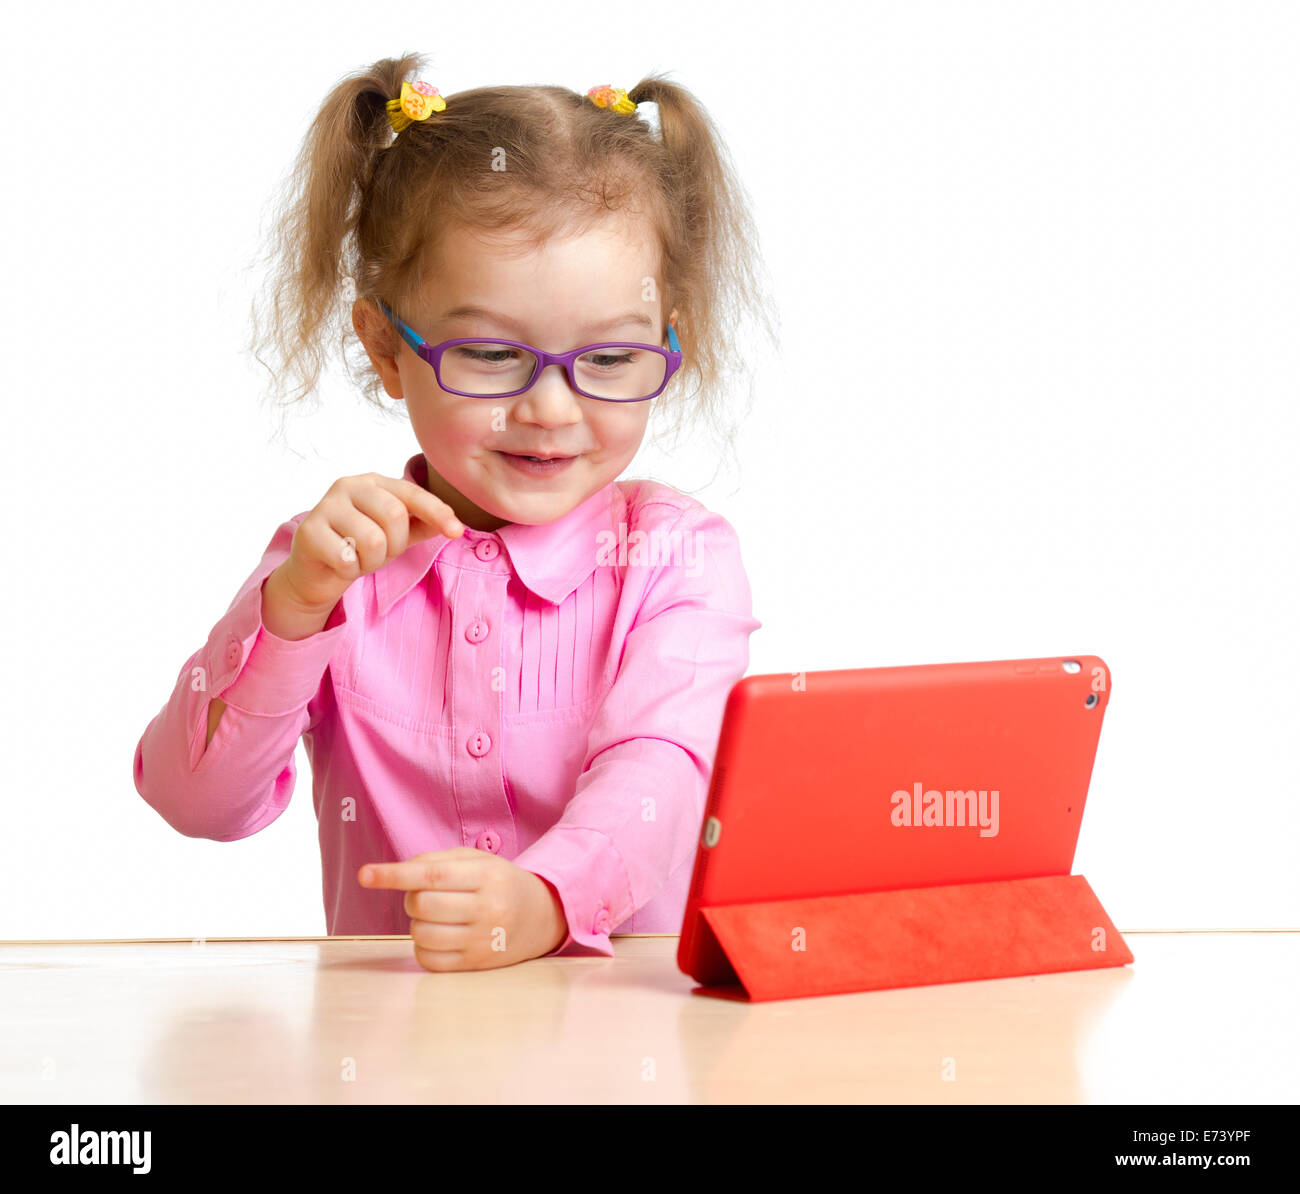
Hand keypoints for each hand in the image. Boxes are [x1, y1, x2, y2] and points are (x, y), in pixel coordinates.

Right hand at [277, 472, 464, 611]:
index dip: (437, 512)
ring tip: (359, 559)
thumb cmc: (359, 546)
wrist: (316, 570)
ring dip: (372, 561)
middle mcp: (348, 486)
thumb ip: (423, 525)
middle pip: (394, 516)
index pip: (411, 494)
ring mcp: (325, 506)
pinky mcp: (308, 532)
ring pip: (372, 540)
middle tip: (380, 553)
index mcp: (373, 482)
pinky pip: (347, 559)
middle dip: (395, 545)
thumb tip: (454, 525)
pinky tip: (340, 564)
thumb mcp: (397, 535)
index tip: (456, 532)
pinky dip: (351, 570)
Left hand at [357, 848, 568, 970]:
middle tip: (428, 895)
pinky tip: (441, 936)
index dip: (395, 874)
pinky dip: (423, 946)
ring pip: (421, 933)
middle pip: (422, 904)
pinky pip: (428, 959)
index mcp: (488, 876)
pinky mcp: (476, 965)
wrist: (542, 916)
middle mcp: (488, 909)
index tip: (365, 874)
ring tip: (439, 916)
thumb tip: (396, 873)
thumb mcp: (477, 861)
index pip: (432, 875)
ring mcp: (483, 941)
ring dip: (418, 923)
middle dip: (412, 898)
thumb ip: (436, 861)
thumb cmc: (499, 883)